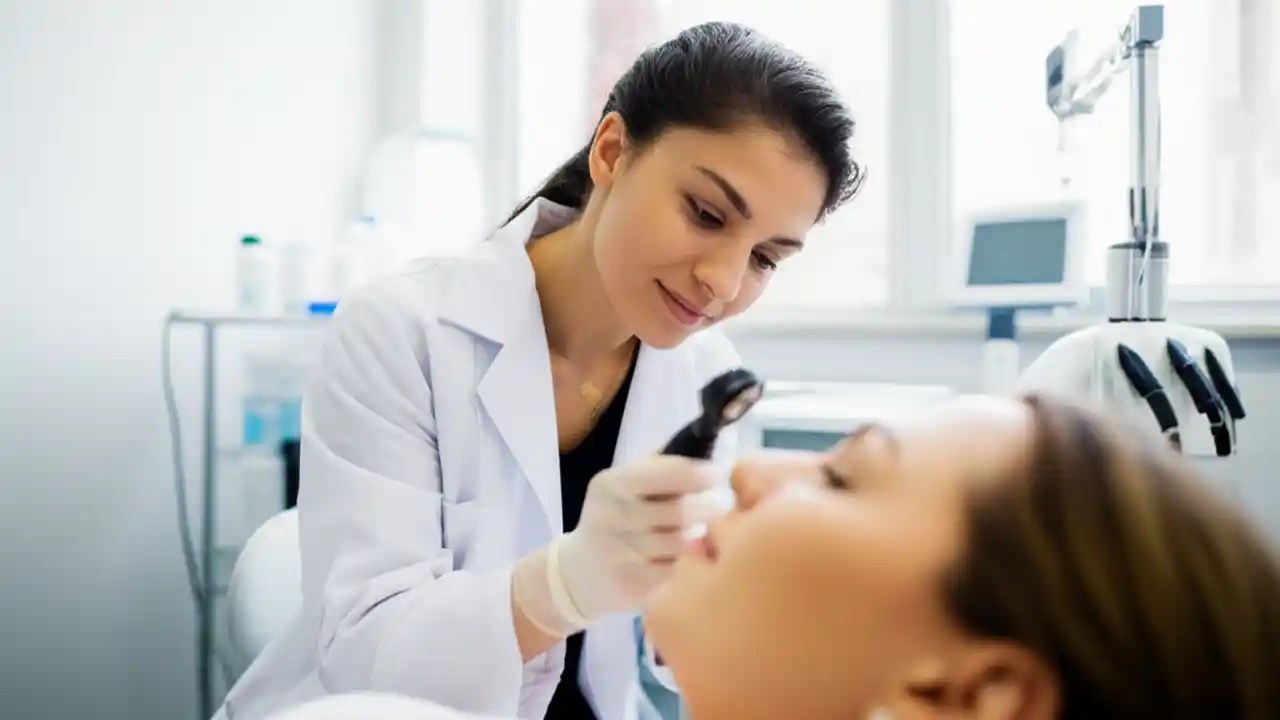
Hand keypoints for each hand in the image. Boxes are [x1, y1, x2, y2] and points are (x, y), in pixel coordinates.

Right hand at [512, 456, 728, 637]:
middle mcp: (612, 517)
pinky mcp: (632, 585)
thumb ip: (662, 464)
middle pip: (682, 512)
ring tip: (707, 531)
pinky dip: (693, 565)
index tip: (718, 475)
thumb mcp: (625, 482)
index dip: (702, 474)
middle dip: (712, 506)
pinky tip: (693, 558)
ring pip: (683, 545)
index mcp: (613, 484)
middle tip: (724, 504)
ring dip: (703, 537)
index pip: (669, 473)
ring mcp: (620, 555)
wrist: (580, 571)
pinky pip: (678, 573)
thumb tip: (712, 443)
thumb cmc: (617, 516)